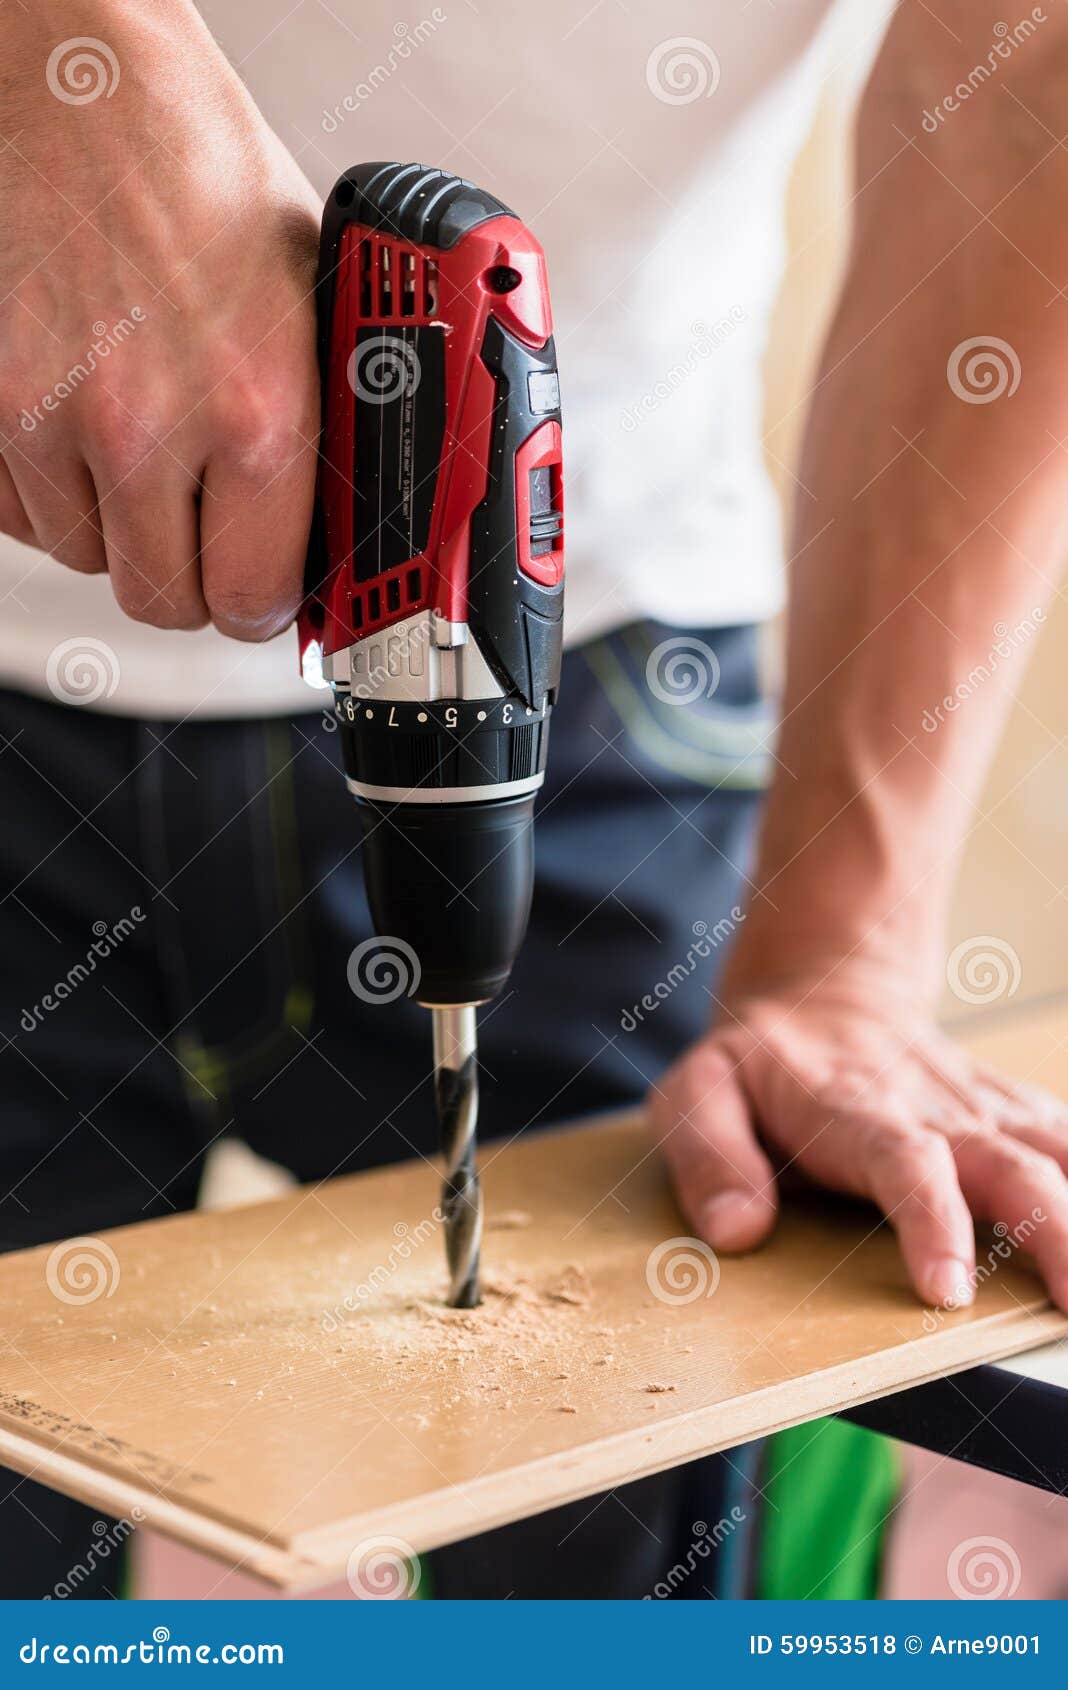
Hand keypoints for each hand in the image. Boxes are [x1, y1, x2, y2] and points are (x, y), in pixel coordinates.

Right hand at [0, 1, 319, 639]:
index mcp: (255, 406)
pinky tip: (80, 424)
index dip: (258, 602)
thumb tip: (323, 530)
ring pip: (87, 557)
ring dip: (117, 526)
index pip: (251, 596)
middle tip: (202, 534)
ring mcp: (51, 416)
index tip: (258, 588)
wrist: (76, 81)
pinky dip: (50, 490)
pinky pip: (19, 512)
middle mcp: (148, 423)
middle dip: (188, 578)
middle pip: (162, 601)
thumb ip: (310, 426)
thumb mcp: (305, 298)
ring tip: (141, 441)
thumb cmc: (196, 171)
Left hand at [650, 966, 1067, 1312]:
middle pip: (1011, 1166)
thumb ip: (709, 1157)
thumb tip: (736, 1231)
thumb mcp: (697, 1092)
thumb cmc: (757, 1063)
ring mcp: (981, 1111)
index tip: (948, 1290)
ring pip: (1060, 1155)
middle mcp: (934, 1111)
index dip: (933, 1223)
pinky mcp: (1011, 1115)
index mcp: (856, 1113)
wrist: (823, 993)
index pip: (906, 1165)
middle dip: (1054, 1234)